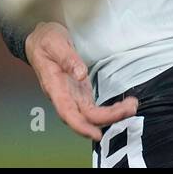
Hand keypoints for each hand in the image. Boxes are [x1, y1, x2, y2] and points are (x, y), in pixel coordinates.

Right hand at [24, 21, 137, 139]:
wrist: (41, 40)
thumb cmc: (45, 41)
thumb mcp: (54, 43)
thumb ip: (67, 59)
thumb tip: (81, 74)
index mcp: (54, 86)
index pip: (66, 112)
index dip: (80, 126)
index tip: (96, 133)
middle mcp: (64, 96)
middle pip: (85, 117)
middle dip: (108, 118)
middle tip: (129, 110)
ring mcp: (73, 96)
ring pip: (93, 115)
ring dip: (113, 115)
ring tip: (131, 107)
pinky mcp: (81, 93)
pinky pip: (96, 108)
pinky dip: (110, 110)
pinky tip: (123, 107)